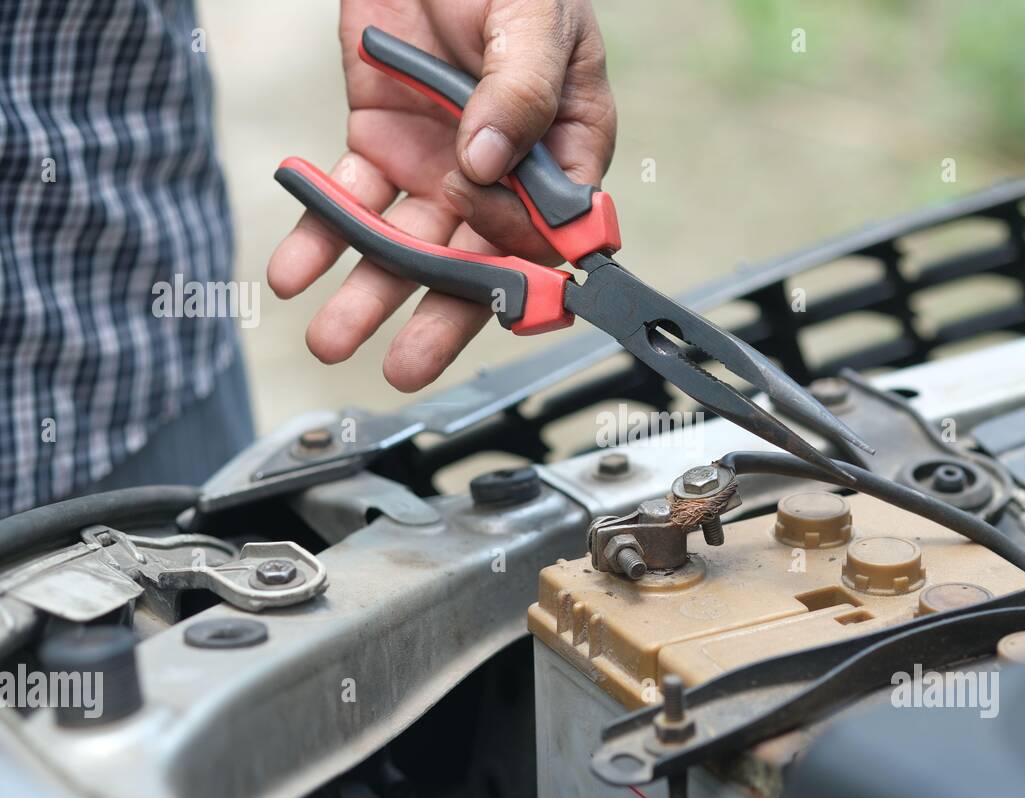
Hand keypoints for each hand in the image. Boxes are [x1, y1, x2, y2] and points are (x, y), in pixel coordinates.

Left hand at [267, 0, 614, 390]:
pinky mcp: (380, 144)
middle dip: (436, 315)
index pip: (555, 233)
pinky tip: (294, 268)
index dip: (533, 277)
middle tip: (403, 367)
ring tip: (330, 336)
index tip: (506, 313)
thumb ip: (521, 88)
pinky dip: (318, 233)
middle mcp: (500, 175)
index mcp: (562, 150)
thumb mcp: (534, 18)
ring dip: (368, 292)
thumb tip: (488, 163)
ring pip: (406, 243)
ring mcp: (439, 165)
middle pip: (475, 260)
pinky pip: (349, 198)